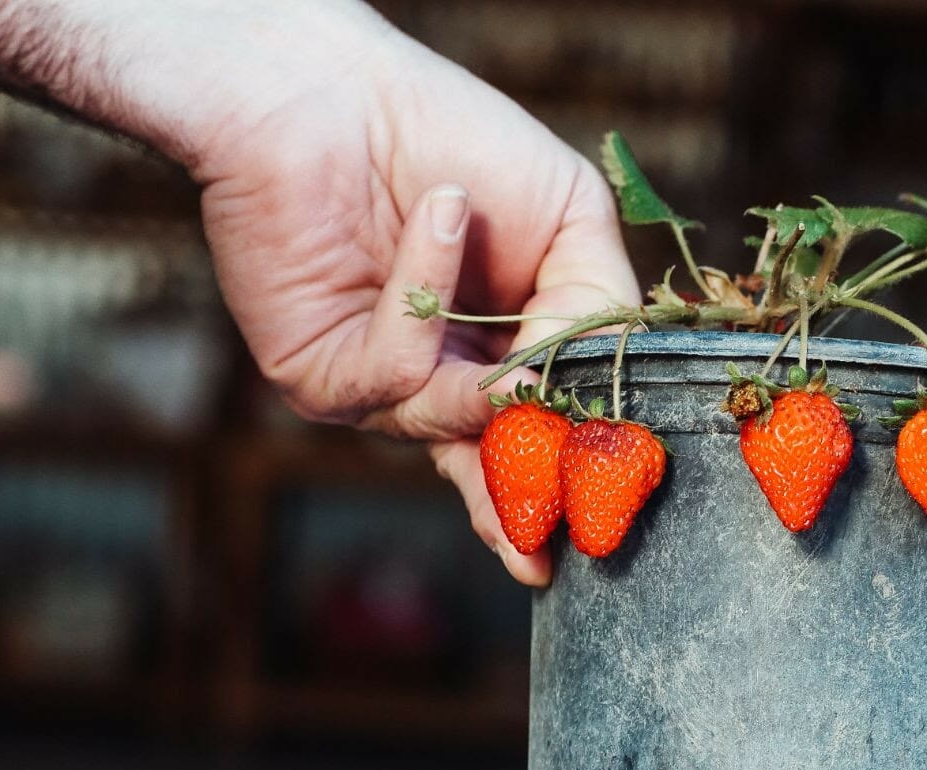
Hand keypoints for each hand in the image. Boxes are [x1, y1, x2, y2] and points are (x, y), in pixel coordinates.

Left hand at [186, 18, 638, 585]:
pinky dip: (422, 295)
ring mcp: (380, 391)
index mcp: (507, 356)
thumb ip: (600, 312)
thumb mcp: (572, 220)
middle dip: (534, 489)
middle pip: (498, 472)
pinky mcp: (320, 378)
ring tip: (485, 266)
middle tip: (571, 515)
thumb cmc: (453, 140)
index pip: (545, 440)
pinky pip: (393, 375)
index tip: (607, 517)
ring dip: (485, 363)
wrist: (332, 96)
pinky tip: (436, 216)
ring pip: (453, 427)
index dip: (575, 478)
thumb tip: (573, 391)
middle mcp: (443, 386)